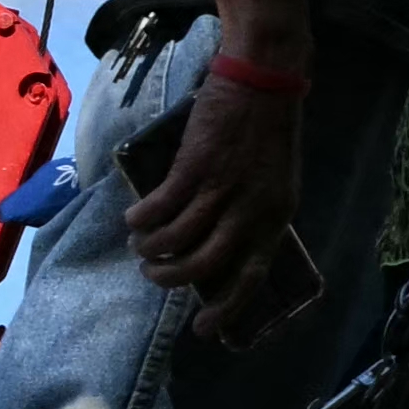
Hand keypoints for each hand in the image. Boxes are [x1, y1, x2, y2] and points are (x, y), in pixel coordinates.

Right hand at [131, 62, 308, 318]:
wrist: (263, 79)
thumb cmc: (266, 129)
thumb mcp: (274, 180)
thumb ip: (252, 212)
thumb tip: (220, 245)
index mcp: (276, 216)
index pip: (251, 274)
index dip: (226, 306)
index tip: (203, 329)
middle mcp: (251, 209)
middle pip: (204, 264)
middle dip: (171, 277)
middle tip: (153, 273)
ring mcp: (223, 189)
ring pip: (177, 240)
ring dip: (151, 249)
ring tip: (139, 246)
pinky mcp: (195, 168)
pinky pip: (160, 209)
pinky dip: (142, 220)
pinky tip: (133, 220)